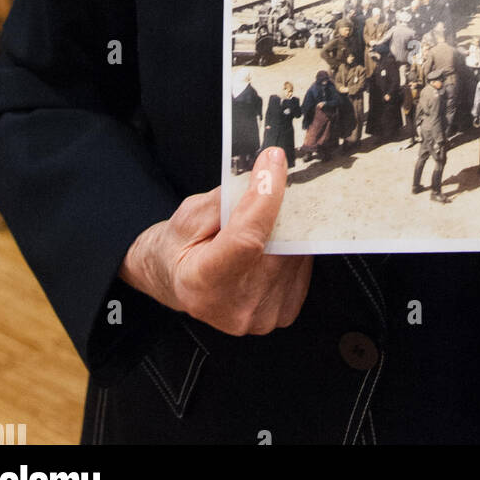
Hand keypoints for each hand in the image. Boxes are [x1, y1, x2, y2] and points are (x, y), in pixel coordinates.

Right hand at [119, 148, 311, 335]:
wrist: (178, 282)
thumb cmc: (179, 249)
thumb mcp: (189, 215)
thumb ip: (227, 198)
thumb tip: (265, 176)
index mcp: (204, 284)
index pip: (248, 239)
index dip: (265, 196)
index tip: (272, 162)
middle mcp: (237, 308)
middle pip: (278, 244)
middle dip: (280, 206)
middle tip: (271, 183)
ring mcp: (263, 316)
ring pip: (295, 253)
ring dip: (287, 226)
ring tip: (264, 220)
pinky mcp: (283, 312)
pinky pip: (301, 265)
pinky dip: (291, 245)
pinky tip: (271, 241)